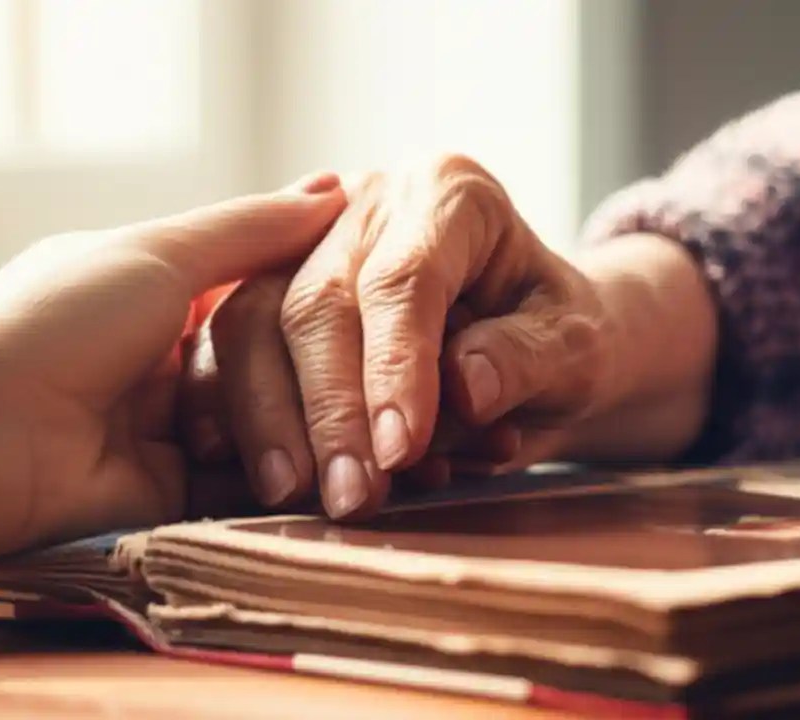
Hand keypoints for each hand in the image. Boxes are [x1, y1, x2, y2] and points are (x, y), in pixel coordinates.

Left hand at [0, 174, 345, 542]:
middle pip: (255, 352)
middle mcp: (149, 352)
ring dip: (290, 421)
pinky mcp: (163, 493)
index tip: (358, 281)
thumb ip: (251, 229)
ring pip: (253, 417)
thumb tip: (336, 188)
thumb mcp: (159, 254)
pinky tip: (326, 465)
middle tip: (363, 365)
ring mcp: (154, 424)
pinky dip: (272, 475)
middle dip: (300, 363)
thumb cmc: (57, 323)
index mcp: (140, 284)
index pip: (243, 277)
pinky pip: (233, 481)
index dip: (299, 280)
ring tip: (349, 421)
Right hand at [181, 155, 715, 519]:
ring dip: (269, 419)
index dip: (395, 367)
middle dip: (329, 410)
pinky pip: (221, 348)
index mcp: (447, 192)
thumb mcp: (578, 345)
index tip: (399, 450)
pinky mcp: (264, 292)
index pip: (405, 278)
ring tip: (298, 496)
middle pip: (316, 301)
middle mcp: (362, 205)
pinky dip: (226, 410)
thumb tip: (465, 387)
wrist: (526, 335)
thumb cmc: (553, 335)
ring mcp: (302, 246)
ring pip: (249, 319)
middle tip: (351, 498)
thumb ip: (530, 358)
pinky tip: (245, 467)